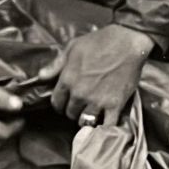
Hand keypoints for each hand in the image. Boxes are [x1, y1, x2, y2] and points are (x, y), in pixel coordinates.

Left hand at [36, 24, 153, 127]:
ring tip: (91, 112)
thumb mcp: (72, 48)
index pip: (56, 102)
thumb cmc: (99, 41)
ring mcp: (97, 101)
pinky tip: (104, 122)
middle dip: (73, 110)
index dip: (60, 103)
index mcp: (67, 80)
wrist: (127, 42)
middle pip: (70, 113)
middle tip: (80, 105)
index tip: (66, 101)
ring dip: (87, 118)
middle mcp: (79, 94)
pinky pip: (106, 125)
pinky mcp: (114, 105)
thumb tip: (40, 76)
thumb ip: (56, 65)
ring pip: (85, 121)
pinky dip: (104, 127)